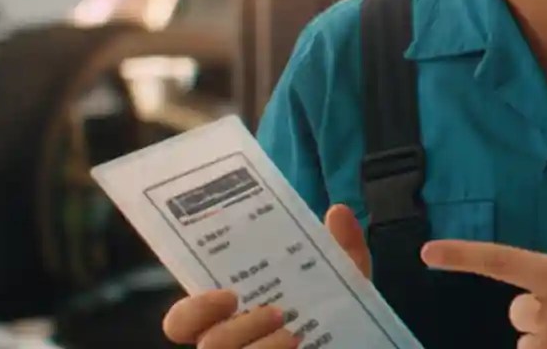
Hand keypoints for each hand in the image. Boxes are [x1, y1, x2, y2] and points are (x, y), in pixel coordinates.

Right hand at [162, 205, 370, 346]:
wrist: (363, 343)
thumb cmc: (341, 319)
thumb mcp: (346, 283)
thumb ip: (343, 248)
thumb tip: (338, 211)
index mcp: (232, 317)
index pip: (183, 321)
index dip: (192, 311)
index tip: (229, 295)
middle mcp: (230, 348)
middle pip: (207, 345)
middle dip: (238, 329)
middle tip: (277, 313)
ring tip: (296, 337)